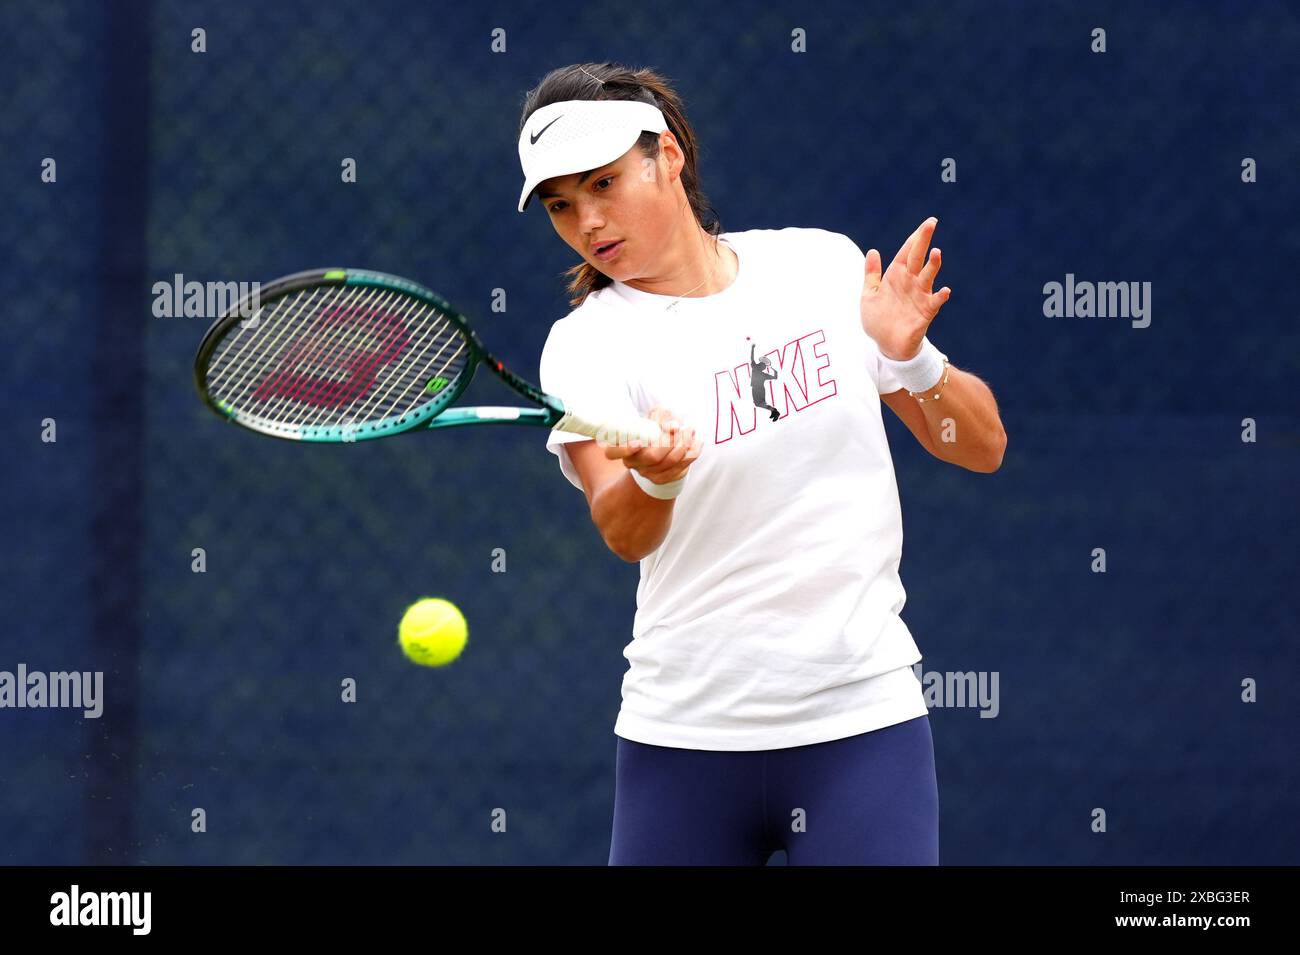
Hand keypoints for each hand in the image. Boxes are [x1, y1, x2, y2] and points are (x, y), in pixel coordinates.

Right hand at [600, 406, 701, 484]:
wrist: (665, 446)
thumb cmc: (656, 426)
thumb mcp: (657, 415)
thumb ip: (662, 417)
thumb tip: (672, 427)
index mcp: (623, 445)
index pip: (613, 452)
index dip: (625, 449)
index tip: (639, 442)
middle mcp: (632, 462)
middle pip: (653, 456)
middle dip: (671, 440)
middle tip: (681, 428)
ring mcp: (647, 473)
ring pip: (670, 461)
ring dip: (685, 444)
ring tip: (690, 431)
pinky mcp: (662, 479)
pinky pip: (681, 468)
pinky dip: (693, 453)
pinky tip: (697, 443)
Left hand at [860, 217, 951, 359]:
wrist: (886, 345)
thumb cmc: (878, 320)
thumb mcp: (869, 295)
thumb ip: (871, 274)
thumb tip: (873, 251)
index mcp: (896, 276)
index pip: (907, 252)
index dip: (915, 238)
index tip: (927, 223)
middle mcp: (910, 283)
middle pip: (918, 257)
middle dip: (924, 240)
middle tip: (932, 223)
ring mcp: (919, 297)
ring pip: (928, 277)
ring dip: (933, 265)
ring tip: (936, 252)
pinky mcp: (925, 313)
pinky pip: (935, 303)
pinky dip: (940, 296)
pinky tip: (945, 290)